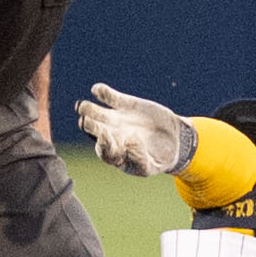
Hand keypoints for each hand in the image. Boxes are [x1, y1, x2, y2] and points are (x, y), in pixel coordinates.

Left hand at [77, 83, 197, 176]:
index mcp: (114, 153)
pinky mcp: (124, 104)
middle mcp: (111, 135)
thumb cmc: (158, 159)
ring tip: (82, 106)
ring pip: (93, 112)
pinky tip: (97, 89)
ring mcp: (115, 119)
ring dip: (87, 108)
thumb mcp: (150, 166)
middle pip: (93, 130)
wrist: (173, 140)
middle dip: (90, 125)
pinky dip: (101, 91)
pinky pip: (107, 96)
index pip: (103, 149)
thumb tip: (130, 144)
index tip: (107, 137)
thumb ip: (140, 159)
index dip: (103, 143)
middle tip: (87, 120)